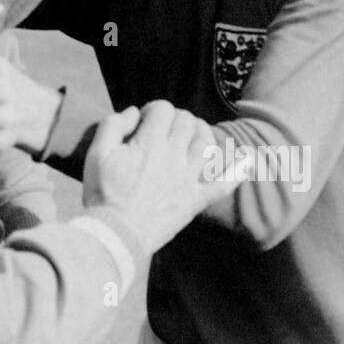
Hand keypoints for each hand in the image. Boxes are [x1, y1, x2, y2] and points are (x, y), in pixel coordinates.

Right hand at [82, 101, 235, 253]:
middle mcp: (174, 156)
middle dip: (176, 118)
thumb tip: (133, 112)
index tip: (143, 120)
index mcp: (150, 142)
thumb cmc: (102, 193)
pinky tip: (247, 160)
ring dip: (202, 133)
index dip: (153, 109)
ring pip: (208, 144)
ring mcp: (188, 179)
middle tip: (164, 128)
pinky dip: (237, 172)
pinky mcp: (195, 201)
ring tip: (191, 135)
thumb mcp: (97, 153)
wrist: (116, 235)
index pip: (163, 109)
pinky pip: (223, 185)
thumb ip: (113, 125)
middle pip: (187, 122)